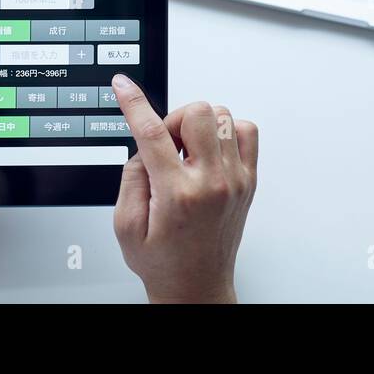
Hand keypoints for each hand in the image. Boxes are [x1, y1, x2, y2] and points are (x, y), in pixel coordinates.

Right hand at [111, 74, 258, 302]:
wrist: (197, 288)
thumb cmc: (163, 261)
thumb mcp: (126, 225)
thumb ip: (131, 177)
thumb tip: (145, 144)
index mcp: (177, 194)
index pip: (153, 133)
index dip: (134, 103)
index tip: (123, 86)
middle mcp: (212, 183)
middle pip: (198, 112)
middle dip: (174, 118)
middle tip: (165, 143)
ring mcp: (236, 180)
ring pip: (223, 116)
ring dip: (199, 125)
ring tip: (186, 151)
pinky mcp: (249, 181)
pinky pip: (246, 131)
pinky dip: (226, 132)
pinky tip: (210, 151)